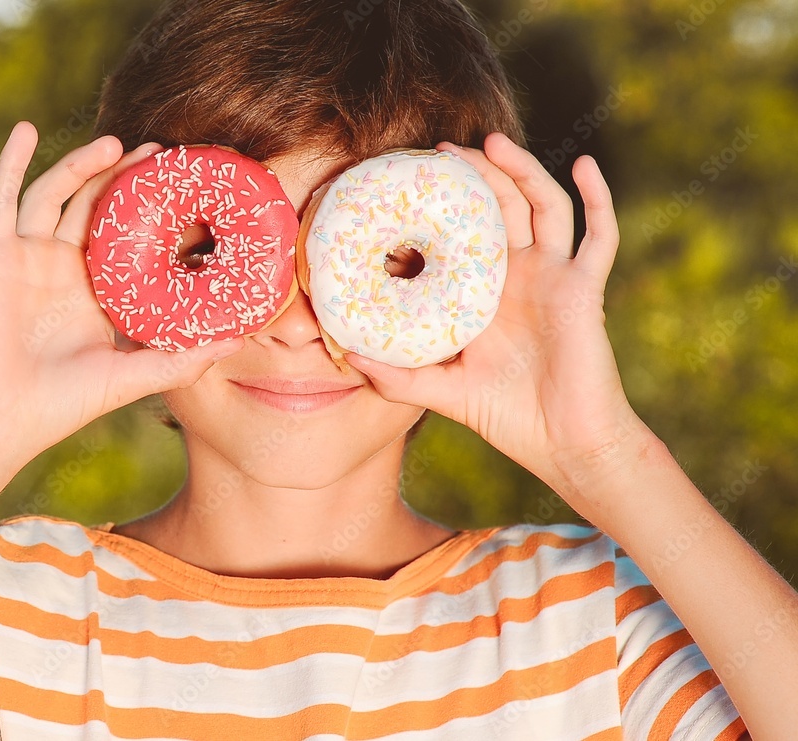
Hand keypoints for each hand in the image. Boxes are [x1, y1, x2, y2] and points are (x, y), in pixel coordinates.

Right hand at [0, 121, 242, 465]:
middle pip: (94, 207)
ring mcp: (28, 258)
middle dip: (124, 178)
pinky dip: (10, 163)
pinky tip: (24, 130)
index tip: (185, 186)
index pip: (127, 237)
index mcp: (95, 291)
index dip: (152, 210)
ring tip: (116, 144)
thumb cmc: (65, 405)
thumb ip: (184, 359)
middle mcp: (62, 268)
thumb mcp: (135, 376)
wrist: (1, 420)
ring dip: (82, 165)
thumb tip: (239, 341)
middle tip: (159, 153)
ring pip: (57, 195)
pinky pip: (1, 200)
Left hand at [346, 133, 648, 505]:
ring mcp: (554, 278)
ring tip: (492, 143)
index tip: (411, 181)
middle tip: (443, 151)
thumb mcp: (441, 391)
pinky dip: (598, 198)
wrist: (564, 445)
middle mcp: (519, 276)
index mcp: (485, 293)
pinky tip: (585, 165)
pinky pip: (599, 236)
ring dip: (522, 171)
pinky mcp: (584, 289)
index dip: (442, 206)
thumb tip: (347, 356)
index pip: (464, 233)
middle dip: (476, 174)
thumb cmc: (507, 417)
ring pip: (544, 206)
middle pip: (501, 206)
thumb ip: (397, 376)